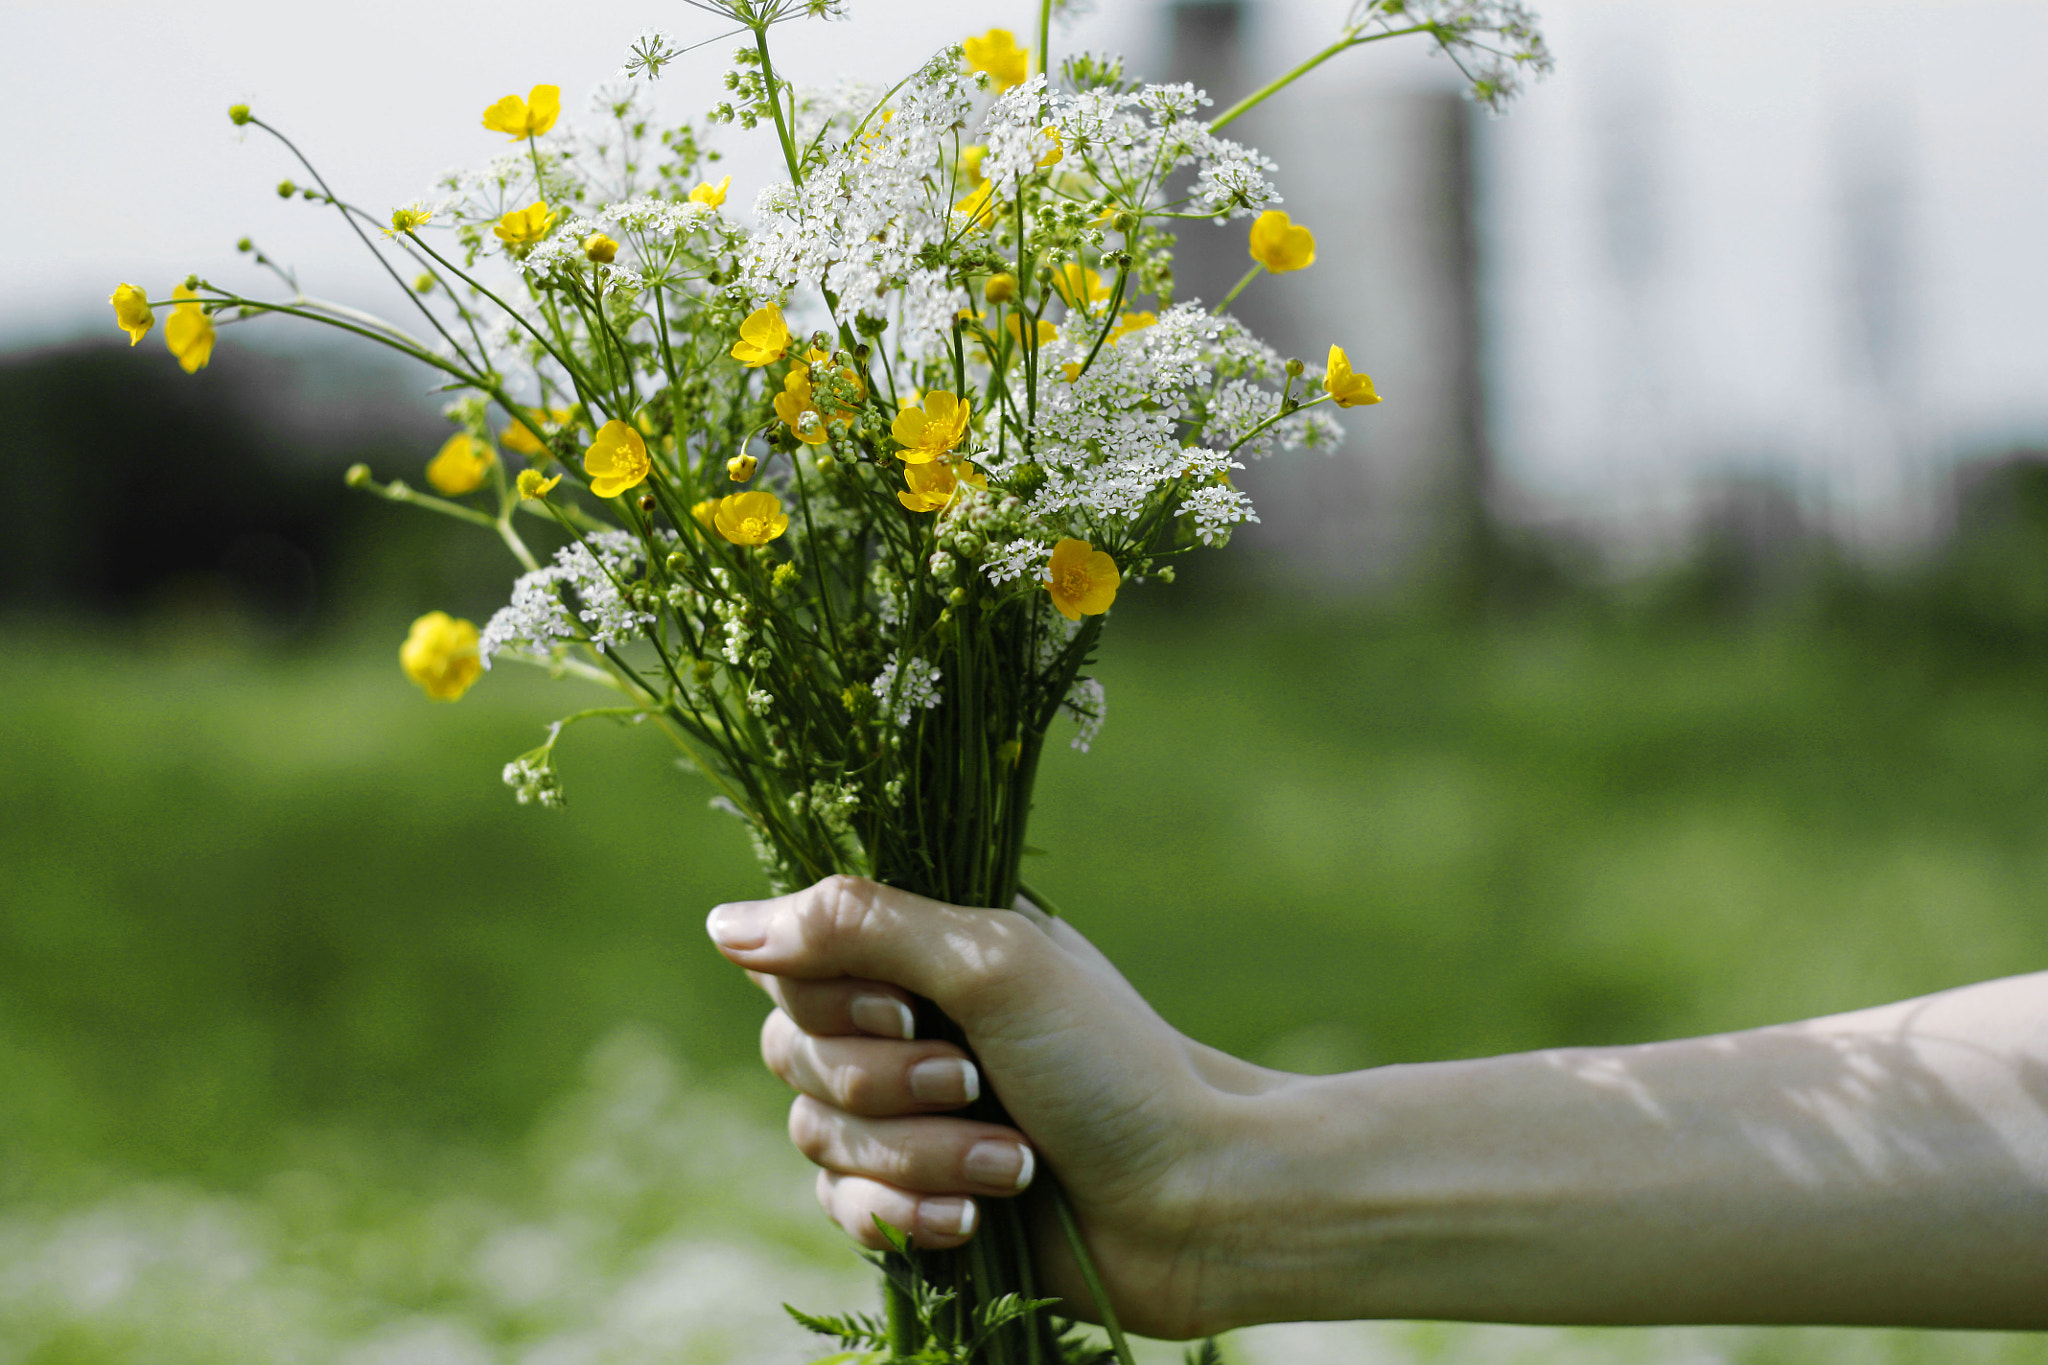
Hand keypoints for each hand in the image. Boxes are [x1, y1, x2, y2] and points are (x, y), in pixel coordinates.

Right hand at [706, 875, 1294, 1339]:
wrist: (1194, 1197)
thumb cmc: (1112, 1065)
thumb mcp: (993, 965)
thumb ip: (859, 928)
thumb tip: (724, 923)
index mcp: (921, 949)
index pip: (792, 956)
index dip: (832, 994)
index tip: (910, 1006)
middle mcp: (900, 1024)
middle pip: (792, 1051)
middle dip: (885, 1084)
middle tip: (977, 1082)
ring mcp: (904, 1118)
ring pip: (818, 1138)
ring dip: (920, 1156)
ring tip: (1013, 1163)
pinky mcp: (911, 1202)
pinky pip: (843, 1210)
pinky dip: (910, 1216)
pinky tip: (975, 1220)